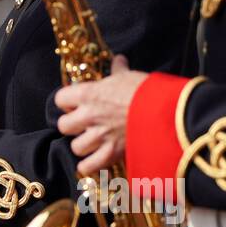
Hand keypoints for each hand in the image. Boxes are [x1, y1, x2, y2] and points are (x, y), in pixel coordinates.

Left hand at [54, 55, 148, 175]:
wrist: (165, 111)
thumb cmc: (145, 91)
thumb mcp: (129, 77)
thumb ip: (118, 70)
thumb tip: (119, 59)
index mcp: (88, 94)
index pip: (60, 99)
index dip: (67, 102)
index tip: (77, 103)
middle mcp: (88, 116)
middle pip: (64, 126)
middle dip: (73, 126)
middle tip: (85, 124)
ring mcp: (98, 137)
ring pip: (76, 146)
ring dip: (84, 145)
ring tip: (93, 142)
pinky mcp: (111, 154)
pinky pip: (87, 166)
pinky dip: (89, 166)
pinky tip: (94, 160)